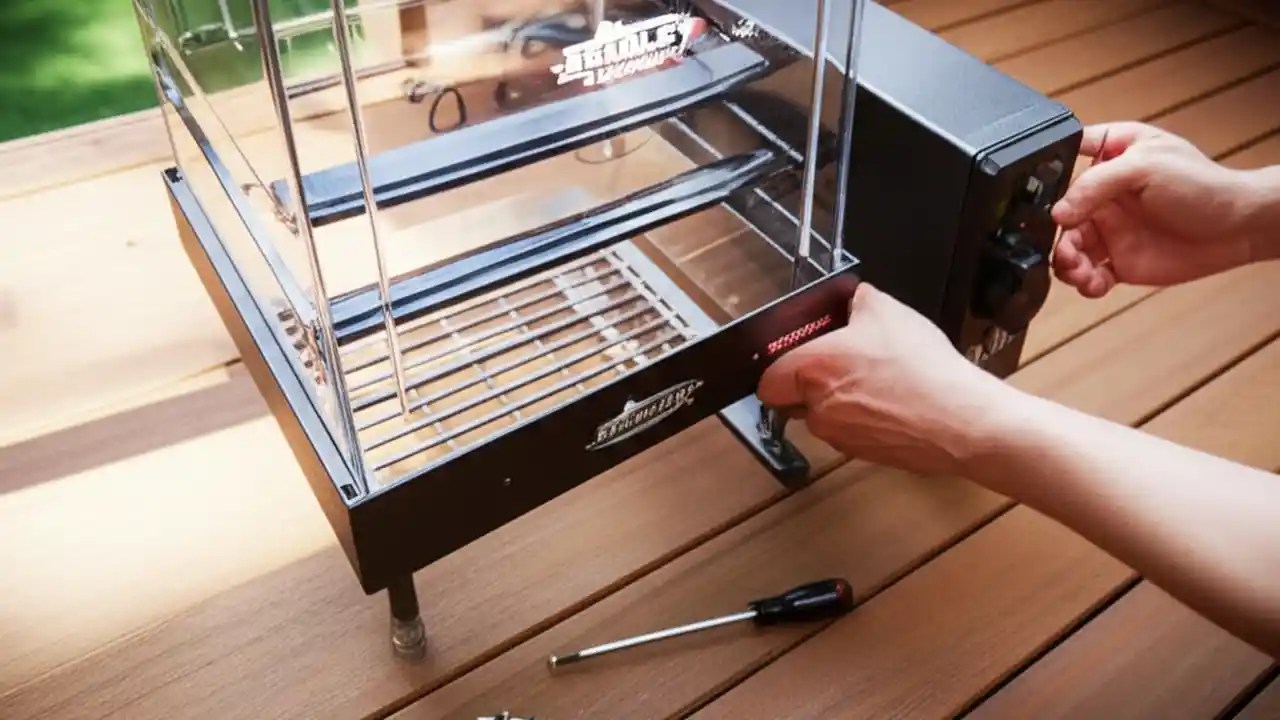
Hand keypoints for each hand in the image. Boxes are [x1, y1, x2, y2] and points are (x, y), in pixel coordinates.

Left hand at [757, 282, 1013, 476]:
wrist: (960, 419)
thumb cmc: (919, 366)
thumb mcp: (887, 310)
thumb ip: (858, 300)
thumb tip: (851, 298)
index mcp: (812, 371)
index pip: (768, 382)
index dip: (781, 370)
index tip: (801, 357)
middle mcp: (817, 410)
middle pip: (795, 401)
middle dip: (814, 385)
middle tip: (846, 365)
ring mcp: (840, 438)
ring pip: (826, 419)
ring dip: (843, 403)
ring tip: (881, 382)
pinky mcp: (865, 456)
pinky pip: (854, 435)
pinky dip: (868, 421)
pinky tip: (897, 404)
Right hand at [1051, 122, 1261, 297]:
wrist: (1237, 227)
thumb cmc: (1202, 185)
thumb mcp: (1145, 166)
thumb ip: (1095, 185)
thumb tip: (1058, 213)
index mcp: (1108, 159)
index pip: (1063, 160)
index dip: (1045, 176)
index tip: (1041, 197)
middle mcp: (1104, 195)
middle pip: (1059, 215)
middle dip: (1056, 235)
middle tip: (1067, 251)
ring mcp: (1110, 229)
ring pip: (1069, 249)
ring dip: (1066, 263)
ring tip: (1079, 271)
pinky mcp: (1120, 261)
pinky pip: (1090, 275)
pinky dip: (1085, 283)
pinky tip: (1094, 283)